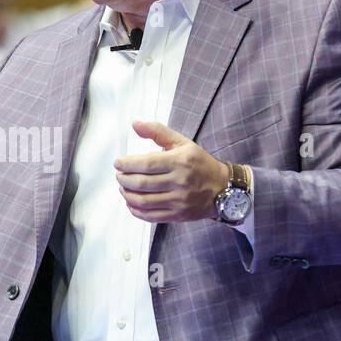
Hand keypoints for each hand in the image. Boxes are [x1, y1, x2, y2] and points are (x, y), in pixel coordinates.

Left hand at [114, 121, 230, 222]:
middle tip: (119, 175)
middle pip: (142, 183)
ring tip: (123, 188)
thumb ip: (158, 132)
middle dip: (124, 180)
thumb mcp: (182, 142)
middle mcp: (179, 182)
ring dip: (127, 194)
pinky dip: (135, 210)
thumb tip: (135, 124)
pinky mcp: (178, 215)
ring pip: (143, 201)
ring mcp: (178, 201)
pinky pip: (150, 216)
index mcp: (179, 161)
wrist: (222, 188)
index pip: (146, 164)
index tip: (118, 163)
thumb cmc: (199, 163)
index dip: (127, 164)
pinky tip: (131, 202)